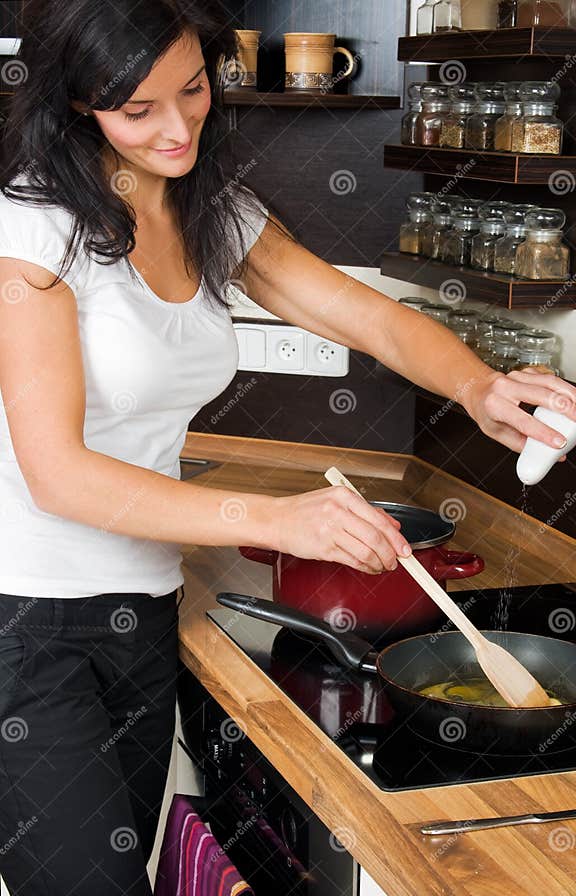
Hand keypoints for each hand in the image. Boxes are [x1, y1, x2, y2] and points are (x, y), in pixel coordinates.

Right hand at [270, 486, 411, 573]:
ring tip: (383, 566)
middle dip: (391, 554)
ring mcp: (329, 530)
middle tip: (396, 561)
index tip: (405, 549)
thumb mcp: (336, 501)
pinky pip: (352, 561)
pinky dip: (365, 567)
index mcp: (344, 496)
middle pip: (375, 537)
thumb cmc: (305, 511)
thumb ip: (366, 512)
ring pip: (366, 552)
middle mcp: (337, 511)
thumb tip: (393, 525)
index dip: (396, 538)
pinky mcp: (323, 548)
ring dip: (379, 563)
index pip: (379, 520)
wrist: (277, 520)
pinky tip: (369, 568)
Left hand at [463, 369, 575, 453]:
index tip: (560, 443)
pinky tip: (573, 398)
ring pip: (550, 382)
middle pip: (541, 395)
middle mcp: (506, 387)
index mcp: (495, 405)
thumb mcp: (498, 433)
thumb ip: (525, 445)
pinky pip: (551, 378)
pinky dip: (565, 388)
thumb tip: (553, 455)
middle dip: (564, 409)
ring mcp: (517, 376)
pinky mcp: (528, 371)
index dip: (544, 433)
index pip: (523, 421)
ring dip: (570, 395)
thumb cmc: (487, 412)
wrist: (478, 389)